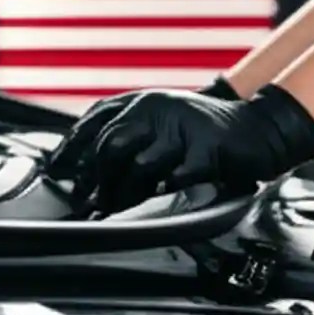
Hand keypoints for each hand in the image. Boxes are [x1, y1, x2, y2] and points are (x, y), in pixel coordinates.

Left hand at [59, 85, 313, 213]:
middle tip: (92, 206)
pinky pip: (179, 176)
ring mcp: (183, 127)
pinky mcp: (210, 149)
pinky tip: (156, 202)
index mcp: (140, 102)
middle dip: (97, 182)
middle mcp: (157, 108)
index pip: (93, 123)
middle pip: (111, 146)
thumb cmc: (200, 133)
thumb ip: (125, 139)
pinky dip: (164, 192)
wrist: (258, 126)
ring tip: (117, 212)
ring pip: (140, 165)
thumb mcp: (158, 124)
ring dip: (124, 194)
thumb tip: (80, 173)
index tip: (55, 173)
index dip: (70, 149)